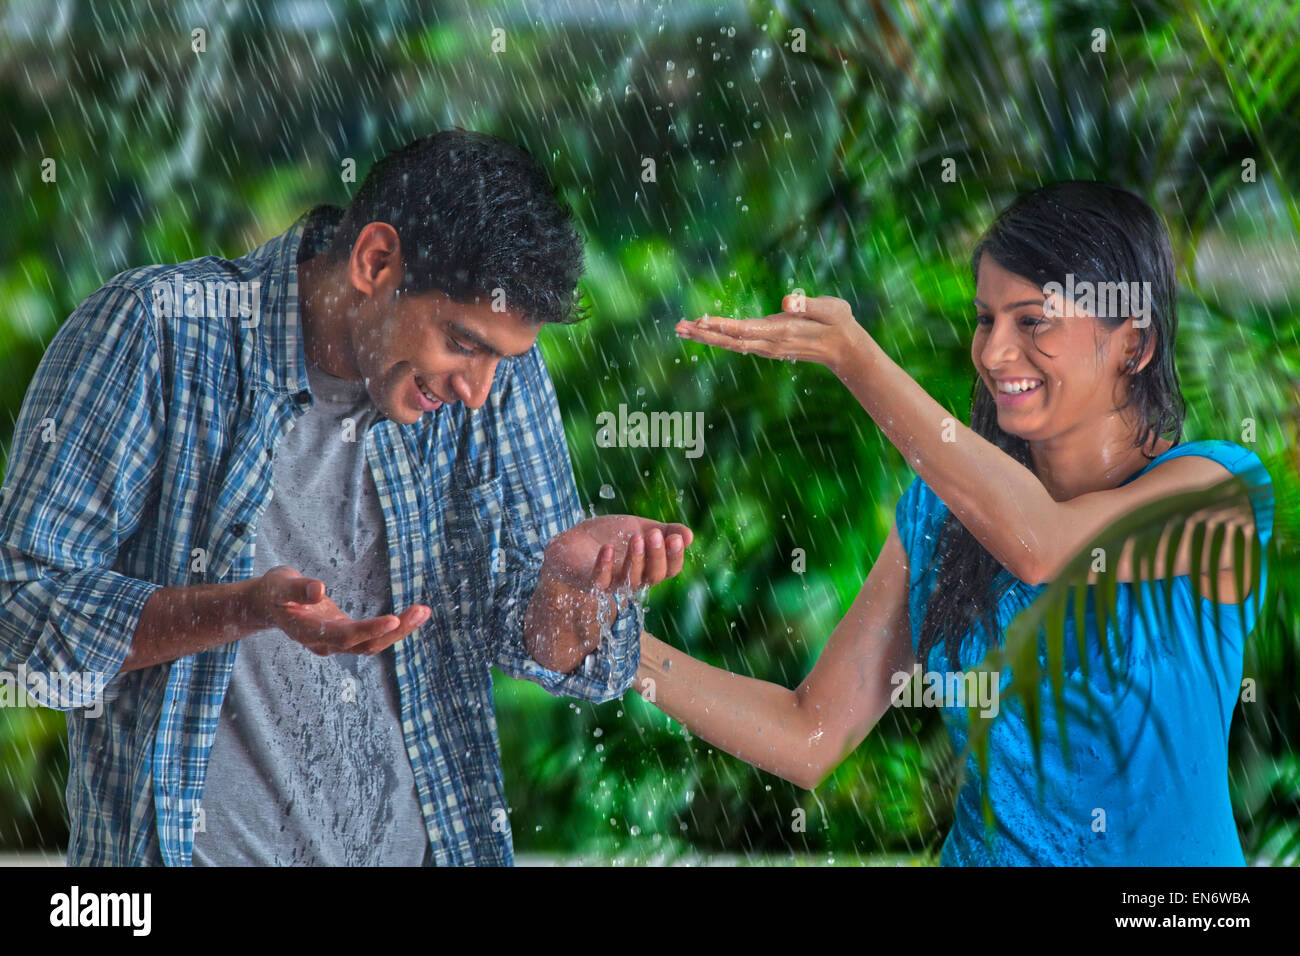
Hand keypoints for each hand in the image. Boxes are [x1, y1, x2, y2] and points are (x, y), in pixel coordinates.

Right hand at [250, 565, 430, 656]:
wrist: (267, 604)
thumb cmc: (273, 591)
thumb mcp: (280, 584)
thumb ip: (298, 589)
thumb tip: (319, 590)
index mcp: (310, 632)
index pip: (345, 636)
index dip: (369, 629)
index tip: (394, 619)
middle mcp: (327, 643)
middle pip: (367, 645)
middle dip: (396, 630)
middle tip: (422, 611)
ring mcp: (337, 641)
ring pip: (373, 643)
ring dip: (400, 630)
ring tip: (424, 611)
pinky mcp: (345, 633)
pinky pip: (373, 635)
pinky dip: (393, 626)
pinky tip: (412, 615)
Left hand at [539, 515, 693, 595]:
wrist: (573, 541)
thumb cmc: (610, 536)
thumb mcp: (641, 528)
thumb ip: (665, 531)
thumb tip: (690, 536)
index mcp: (649, 567)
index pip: (670, 569)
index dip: (675, 556)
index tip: (677, 537)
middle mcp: (634, 579)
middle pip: (654, 576)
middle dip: (658, 556)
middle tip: (656, 535)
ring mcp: (612, 583)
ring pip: (631, 579)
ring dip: (636, 559)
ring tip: (637, 537)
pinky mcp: (589, 582)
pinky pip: (599, 581)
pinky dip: (604, 565)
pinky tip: (607, 548)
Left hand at [675, 294, 870, 377]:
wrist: (845, 348)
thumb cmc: (838, 323)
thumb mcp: (830, 308)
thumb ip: (809, 304)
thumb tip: (788, 299)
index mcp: (781, 331)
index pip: (745, 330)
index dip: (721, 326)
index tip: (700, 320)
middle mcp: (770, 343)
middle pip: (730, 340)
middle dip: (703, 333)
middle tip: (677, 326)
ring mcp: (767, 347)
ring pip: (730, 344)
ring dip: (706, 337)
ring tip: (681, 328)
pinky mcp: (767, 346)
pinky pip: (737, 344)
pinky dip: (718, 338)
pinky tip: (704, 333)